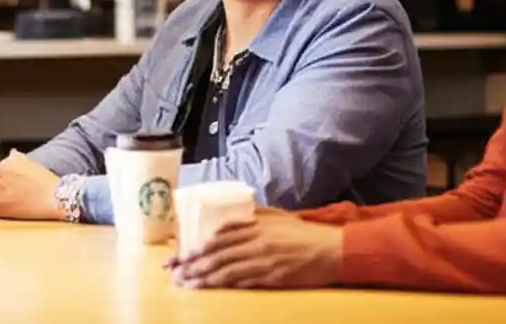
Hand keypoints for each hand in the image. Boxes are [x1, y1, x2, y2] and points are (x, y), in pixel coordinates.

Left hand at [0, 150, 61, 219]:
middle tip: (12, 198)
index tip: (8, 188)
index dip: (2, 182)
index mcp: (7, 162)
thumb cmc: (47, 183)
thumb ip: (17, 158)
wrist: (54, 198)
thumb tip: (11, 153)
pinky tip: (9, 212)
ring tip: (14, 205)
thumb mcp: (32, 164)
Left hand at [165, 215, 342, 288]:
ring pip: (226, 271)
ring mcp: (264, 261)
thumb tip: (227, 217)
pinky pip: (245, 283)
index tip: (178, 255)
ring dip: (203, 278)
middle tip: (174, 273)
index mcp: (255, 226)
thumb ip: (252, 215)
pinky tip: (213, 290)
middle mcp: (256, 242)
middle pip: (217, 255)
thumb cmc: (303, 233)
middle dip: (192, 265)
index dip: (195, 247)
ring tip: (186, 284)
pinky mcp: (273, 278)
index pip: (217, 238)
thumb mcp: (276, 216)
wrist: (331, 250)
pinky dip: (227, 286)